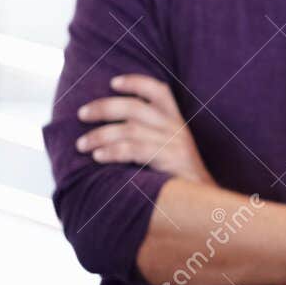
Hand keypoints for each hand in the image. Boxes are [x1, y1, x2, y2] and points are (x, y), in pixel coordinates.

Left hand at [75, 75, 211, 182]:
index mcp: (176, 121)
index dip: (136, 82)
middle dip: (104, 108)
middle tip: (81, 114)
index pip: (159, 91)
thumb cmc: (179, 177)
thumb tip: (111, 128)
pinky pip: (135, 150)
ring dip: (100, 135)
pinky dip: (112, 151)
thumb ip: (150, 135)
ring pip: (130, 130)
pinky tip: (98, 156)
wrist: (204, 202)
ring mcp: (174, 144)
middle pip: (135, 108)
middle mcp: (176, 128)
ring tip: (82, 144)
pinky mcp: (170, 160)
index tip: (113, 83)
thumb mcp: (171, 148)